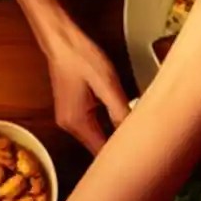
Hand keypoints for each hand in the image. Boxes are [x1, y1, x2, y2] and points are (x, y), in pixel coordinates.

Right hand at [44, 25, 129, 153]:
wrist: (61, 42)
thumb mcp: (106, 82)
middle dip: (117, 151)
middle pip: (97, 149)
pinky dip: (106, 130)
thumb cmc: (80, 57)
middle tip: (140, 151)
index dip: (119, 157)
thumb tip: (131, 129)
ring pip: (95, 139)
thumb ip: (119, 109)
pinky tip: (119, 125)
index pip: (101, 151)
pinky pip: (92, 129)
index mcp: (78, 122)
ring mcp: (69, 120)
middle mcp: (70, 126)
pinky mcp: (72, 113)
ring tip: (132, 139)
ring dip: (112, 139)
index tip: (137, 158)